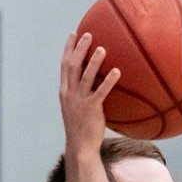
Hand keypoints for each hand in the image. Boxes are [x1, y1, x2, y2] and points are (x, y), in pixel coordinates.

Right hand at [59, 32, 120, 153]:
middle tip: (88, 34)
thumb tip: (95, 82)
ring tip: (102, 48)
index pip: (64, 65)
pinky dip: (109, 80)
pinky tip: (117, 71)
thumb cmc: (81, 127)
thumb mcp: (77, 107)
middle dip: (79, 48)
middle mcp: (70, 93)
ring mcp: (79, 100)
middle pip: (72, 65)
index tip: (73, 34)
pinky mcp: (91, 109)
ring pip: (85, 76)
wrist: (80, 146)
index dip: (68, 48)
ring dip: (94, 61)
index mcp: (65, 91)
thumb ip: (82, 93)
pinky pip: (101, 91)